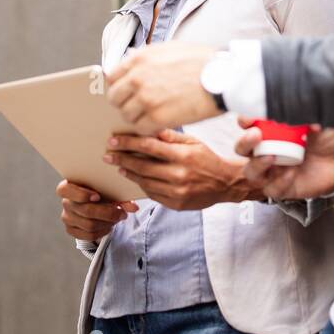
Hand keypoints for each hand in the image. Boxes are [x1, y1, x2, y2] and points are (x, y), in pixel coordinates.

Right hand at [56, 179, 139, 241]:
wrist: (95, 204)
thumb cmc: (102, 192)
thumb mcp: (109, 191)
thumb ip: (121, 196)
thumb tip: (134, 208)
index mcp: (69, 186)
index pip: (64, 190)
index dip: (81, 194)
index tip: (98, 196)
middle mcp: (66, 202)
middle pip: (85, 211)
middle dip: (107, 213)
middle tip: (121, 213)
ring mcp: (66, 217)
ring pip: (89, 225)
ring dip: (107, 223)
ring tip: (117, 219)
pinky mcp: (71, 230)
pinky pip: (88, 235)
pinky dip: (102, 232)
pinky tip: (109, 226)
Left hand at [103, 128, 249, 210]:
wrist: (225, 183)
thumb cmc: (208, 159)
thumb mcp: (193, 142)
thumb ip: (171, 137)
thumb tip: (149, 129)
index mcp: (183, 156)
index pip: (149, 147)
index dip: (128, 143)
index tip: (113, 141)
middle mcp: (179, 175)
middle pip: (142, 166)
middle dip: (122, 159)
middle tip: (108, 154)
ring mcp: (177, 192)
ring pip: (144, 182)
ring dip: (129, 173)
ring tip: (119, 166)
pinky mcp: (176, 204)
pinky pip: (152, 194)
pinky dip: (142, 185)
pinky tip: (136, 178)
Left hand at [106, 44, 218, 133]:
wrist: (223, 76)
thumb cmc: (202, 61)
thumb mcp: (169, 49)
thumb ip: (146, 56)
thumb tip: (131, 58)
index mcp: (139, 60)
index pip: (112, 78)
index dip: (120, 87)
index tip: (128, 93)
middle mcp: (137, 79)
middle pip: (116, 98)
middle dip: (126, 103)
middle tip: (139, 107)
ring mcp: (146, 99)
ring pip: (127, 115)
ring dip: (138, 117)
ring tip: (153, 116)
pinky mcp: (157, 117)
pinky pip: (141, 128)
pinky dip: (148, 129)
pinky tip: (160, 124)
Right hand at [234, 121, 333, 200]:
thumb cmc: (324, 139)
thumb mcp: (319, 122)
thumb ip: (311, 114)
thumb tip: (306, 113)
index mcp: (270, 132)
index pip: (248, 125)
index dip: (244, 121)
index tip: (248, 119)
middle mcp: (266, 150)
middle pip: (242, 149)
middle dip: (244, 143)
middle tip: (256, 135)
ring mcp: (272, 171)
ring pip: (251, 172)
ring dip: (257, 165)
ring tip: (271, 158)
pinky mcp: (282, 188)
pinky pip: (272, 189)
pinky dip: (279, 181)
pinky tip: (291, 172)